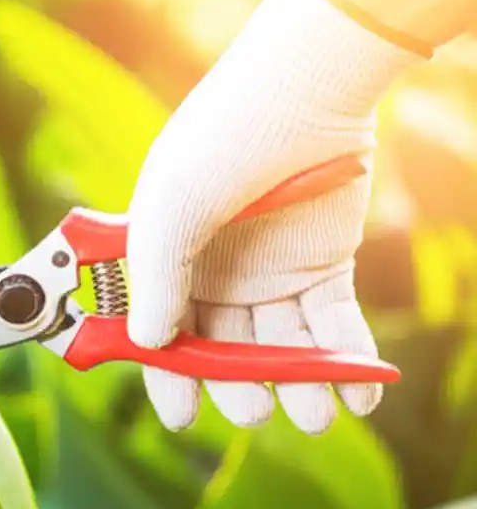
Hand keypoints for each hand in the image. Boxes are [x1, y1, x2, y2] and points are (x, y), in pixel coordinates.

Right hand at [125, 0, 422, 433]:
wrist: (304, 92)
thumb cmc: (221, 142)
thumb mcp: (169, 210)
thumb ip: (157, 281)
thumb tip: (150, 344)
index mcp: (165, 259)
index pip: (158, 329)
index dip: (165, 374)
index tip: (180, 415)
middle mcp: (213, 273)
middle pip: (220, 347)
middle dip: (237, 385)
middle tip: (255, 411)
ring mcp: (269, 272)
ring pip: (279, 346)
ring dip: (297, 384)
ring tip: (317, 416)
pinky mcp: (323, 265)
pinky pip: (332, 323)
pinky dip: (345, 358)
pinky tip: (358, 392)